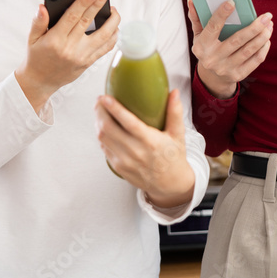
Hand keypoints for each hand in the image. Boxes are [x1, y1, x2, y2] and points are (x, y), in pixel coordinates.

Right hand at [16, 0, 119, 111]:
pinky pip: (105, 48)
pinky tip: (115, 27)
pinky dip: (113, 36)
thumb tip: (42, 7)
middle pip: (89, 22)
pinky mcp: (88, 62)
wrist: (41, 81)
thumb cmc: (36, 57)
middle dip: (99, 5)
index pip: (72, 17)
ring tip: (114, 10)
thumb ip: (38, 22)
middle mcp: (70, 48)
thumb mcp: (32, 39)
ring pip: (103, 36)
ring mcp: (81, 56)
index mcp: (55, 40)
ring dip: (112, 21)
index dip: (83, 3)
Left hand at [95, 89, 194, 208]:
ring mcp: (124, 161)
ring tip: (100, 111)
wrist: (170, 185)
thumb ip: (175, 113)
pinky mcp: (118, 167)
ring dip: (98, 122)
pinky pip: (104, 148)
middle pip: (108, 129)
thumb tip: (174, 92)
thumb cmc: (174, 156)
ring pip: (103, 138)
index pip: (128, 122)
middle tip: (99, 101)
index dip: (114, 109)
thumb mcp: (178, 135)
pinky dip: (102, 136)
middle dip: (100, 112)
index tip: (105, 97)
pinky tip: (104, 127)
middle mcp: (135, 152)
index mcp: (150, 142)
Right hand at [187, 0, 272, 98]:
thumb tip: (192, 0)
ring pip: (249, 50)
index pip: (213, 28)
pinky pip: (255, 61)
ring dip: (262, 37)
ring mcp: (226, 69)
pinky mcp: (238, 75)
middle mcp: (213, 59)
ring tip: (270, 25)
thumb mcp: (198, 36)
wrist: (212, 77)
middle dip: (254, 27)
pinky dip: (263, 48)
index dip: (221, 15)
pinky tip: (267, 38)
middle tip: (267, 16)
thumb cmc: (207, 49)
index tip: (232, 2)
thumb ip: (196, 18)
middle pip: (237, 40)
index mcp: (202, 46)